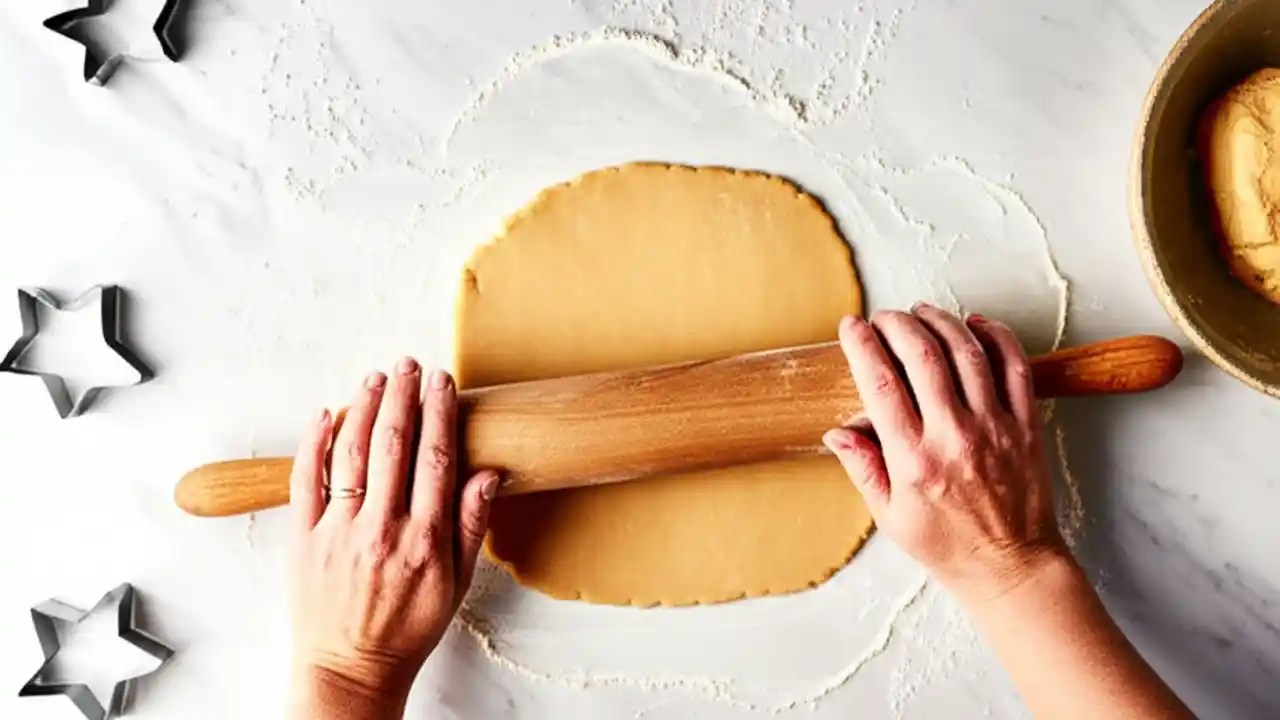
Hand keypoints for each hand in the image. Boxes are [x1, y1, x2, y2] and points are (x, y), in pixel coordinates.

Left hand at [288, 358, 499, 717]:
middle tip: (409, 365)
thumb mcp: (457, 584)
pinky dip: (314, 442)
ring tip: (376, 377)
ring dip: (363, 406)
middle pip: (392, 444)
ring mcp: (338, 532)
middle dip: (402, 396)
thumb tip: (489, 474)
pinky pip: (304, 480)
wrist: (351, 668)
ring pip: (350, 453)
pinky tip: (326, 413)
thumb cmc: (406, 628)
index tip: (442, 383)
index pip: (435, 458)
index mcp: (425, 540)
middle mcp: (381, 530)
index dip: (439, 413)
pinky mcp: (302, 538)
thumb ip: (472, 525)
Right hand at [822, 305, 1068, 601]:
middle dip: (897, 324)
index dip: (862, 345)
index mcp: (913, 461)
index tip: (851, 327)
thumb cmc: (948, 545)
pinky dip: (997, 337)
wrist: (1010, 566)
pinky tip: (976, 324)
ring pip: (966, 353)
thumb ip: (863, 468)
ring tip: (922, 312)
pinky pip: (1015, 367)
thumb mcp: (889, 516)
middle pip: (922, 356)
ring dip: (941, 322)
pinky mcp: (1025, 426)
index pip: (880, 383)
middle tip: (885, 318)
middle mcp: (953, 437)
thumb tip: (837, 433)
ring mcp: (994, 428)